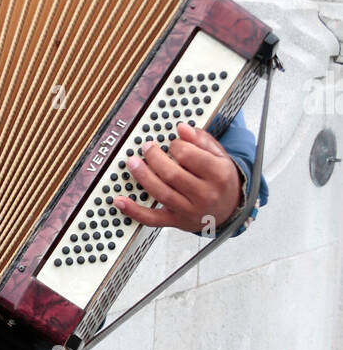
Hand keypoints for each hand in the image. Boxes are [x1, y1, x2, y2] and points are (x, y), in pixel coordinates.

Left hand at [112, 123, 242, 234]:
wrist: (230, 209)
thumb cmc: (222, 180)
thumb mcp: (219, 156)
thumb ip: (201, 140)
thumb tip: (182, 128)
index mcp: (218, 174)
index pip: (189, 156)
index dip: (176, 145)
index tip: (173, 143)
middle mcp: (205, 195)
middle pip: (172, 174)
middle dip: (155, 158)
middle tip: (147, 147)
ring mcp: (190, 211)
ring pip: (161, 193)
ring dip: (142, 176)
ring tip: (132, 162)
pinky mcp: (177, 222)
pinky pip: (152, 219)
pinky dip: (134, 211)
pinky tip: (119, 200)